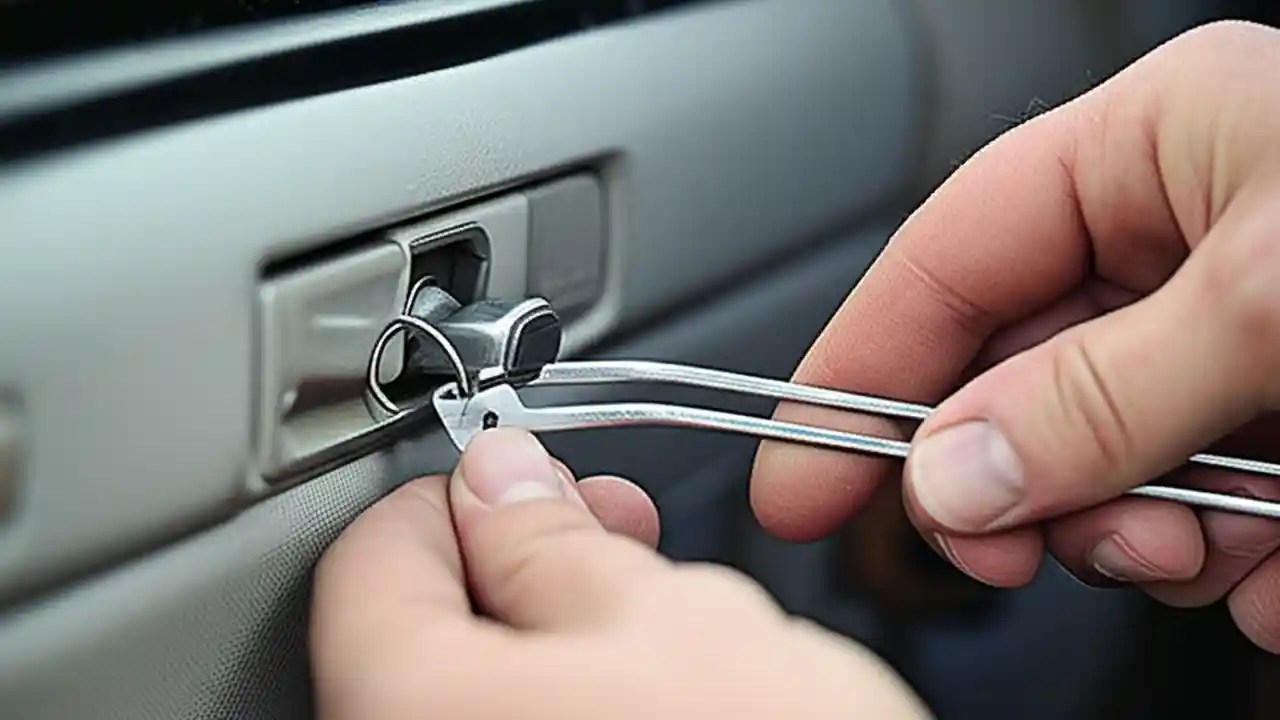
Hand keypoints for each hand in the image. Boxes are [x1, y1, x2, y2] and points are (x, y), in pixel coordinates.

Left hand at [312, 429, 926, 718]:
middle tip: (602, 524)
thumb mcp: (671, 623)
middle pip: (420, 636)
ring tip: (659, 613)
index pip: (370, 561)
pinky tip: (657, 697)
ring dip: (558, 638)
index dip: (455, 495)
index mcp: (409, 711)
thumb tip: (499, 479)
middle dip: (519, 561)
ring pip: (480, 702)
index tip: (519, 475)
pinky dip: (572, 712)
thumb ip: (555, 540)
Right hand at [752, 21, 1279, 649]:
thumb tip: (952, 479)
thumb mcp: (1271, 303)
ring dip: (1144, 535)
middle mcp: (1194, 232)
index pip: (947, 259)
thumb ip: (1098, 398)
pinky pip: (1211, 508)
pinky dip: (1236, 563)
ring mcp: (1248, 331)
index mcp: (1160, 146)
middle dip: (1021, 483)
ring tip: (1213, 549)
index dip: (857, 373)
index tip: (799, 481)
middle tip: (1011, 551)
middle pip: (1018, 377)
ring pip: (1107, 457)